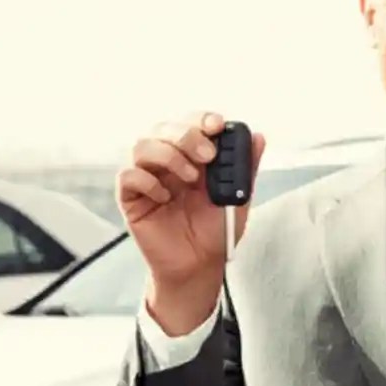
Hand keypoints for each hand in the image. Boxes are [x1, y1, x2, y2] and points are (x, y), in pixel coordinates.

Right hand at [116, 112, 265, 332]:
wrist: (200, 266)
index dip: (200, 118)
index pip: (189, 122)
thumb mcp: (237, 198)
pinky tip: (165, 198)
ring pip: (141, 145)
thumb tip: (257, 137)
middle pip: (163, 128)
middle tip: (208, 156)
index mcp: (191, 156)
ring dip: (168, 155)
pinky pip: (128, 176)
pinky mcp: (131, 199)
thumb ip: (246, 168)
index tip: (217, 125)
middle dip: (187, 135)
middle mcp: (166, 161)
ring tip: (190, 179)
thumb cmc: (216, 231)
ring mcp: (147, 178)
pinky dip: (147, 181)